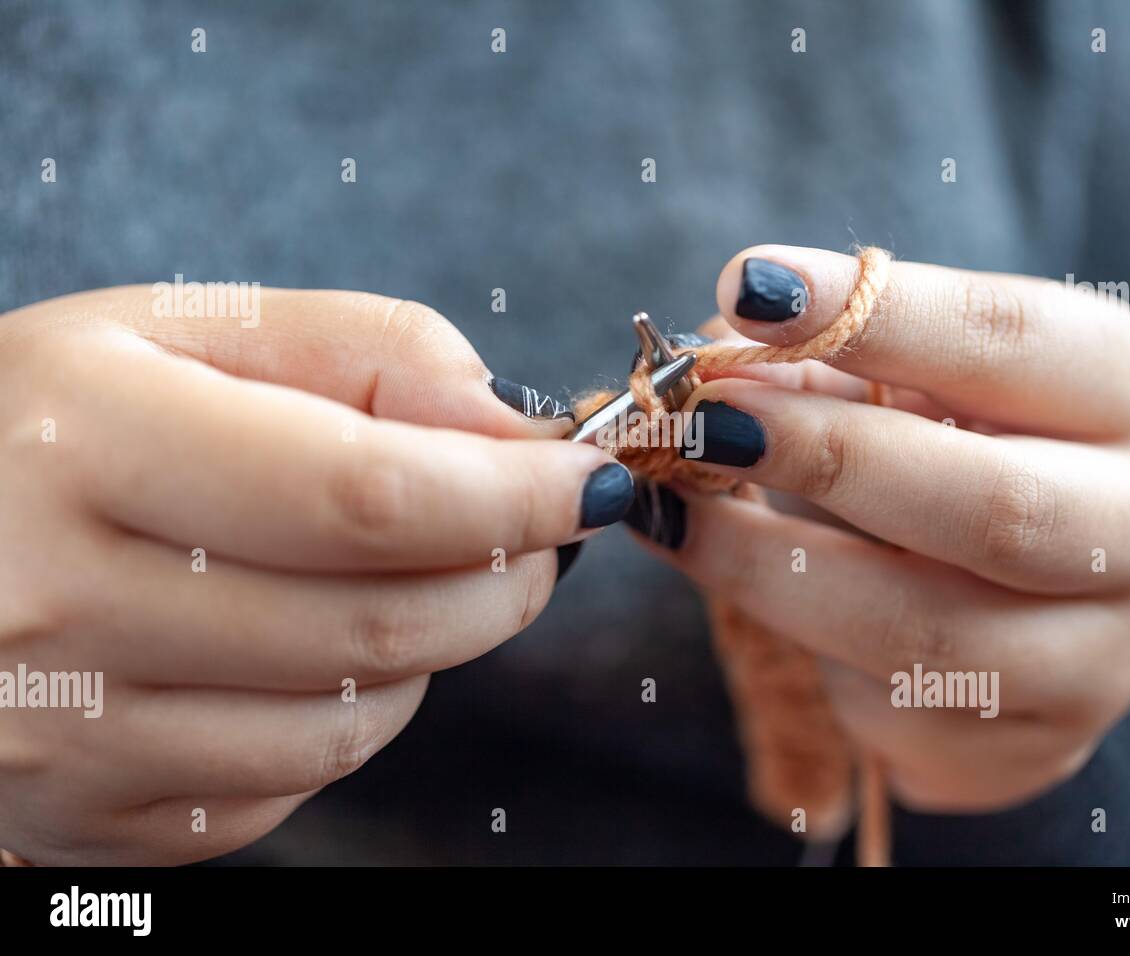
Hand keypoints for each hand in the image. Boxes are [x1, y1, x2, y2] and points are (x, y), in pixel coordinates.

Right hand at [0, 285, 630, 862]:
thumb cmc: (60, 422)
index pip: (363, 496)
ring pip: (351, 723)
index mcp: (84, 441)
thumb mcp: (187, 331)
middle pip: (376, 625)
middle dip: (504, 574)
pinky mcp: (90, 817)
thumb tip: (511, 426)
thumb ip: (365, 352)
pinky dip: (350, 712)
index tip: (586, 482)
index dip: (510, 494)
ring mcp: (67, 735)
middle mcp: (58, 605)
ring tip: (406, 573)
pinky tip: (312, 644)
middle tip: (533, 526)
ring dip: (433, 645)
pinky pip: (291, 785)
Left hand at [626, 245, 1129, 810]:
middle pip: (989, 509)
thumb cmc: (970, 446)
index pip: (1010, 343)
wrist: (1048, 585)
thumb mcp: (929, 381)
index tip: (751, 285)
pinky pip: (892, 711)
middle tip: (706, 418)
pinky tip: (745, 589)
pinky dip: (797, 645)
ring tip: (675, 509)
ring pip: (923, 634)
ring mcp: (1101, 662)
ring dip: (768, 568)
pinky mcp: (1030, 750)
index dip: (872, 314)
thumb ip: (836, 365)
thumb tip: (710, 363)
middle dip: (824, 457)